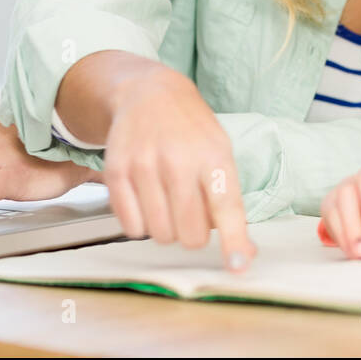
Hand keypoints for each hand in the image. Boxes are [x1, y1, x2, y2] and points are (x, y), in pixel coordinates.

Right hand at [101, 64, 255, 272]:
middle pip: (190, 233)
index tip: (239, 265)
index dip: (234, 241)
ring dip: (167, 230)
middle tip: (191, 214)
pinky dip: (142, 224)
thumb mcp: (221, 152)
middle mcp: (179, 161)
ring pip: (160, 234)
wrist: (149, 94)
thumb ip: (230, 201)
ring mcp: (144, 166)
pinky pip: (131, 227)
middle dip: (194, 235)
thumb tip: (244, 253)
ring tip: (169, 203)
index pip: (227, 208)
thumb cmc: (191, 131)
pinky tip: (148, 201)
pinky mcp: (116, 172)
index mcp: (214, 156)